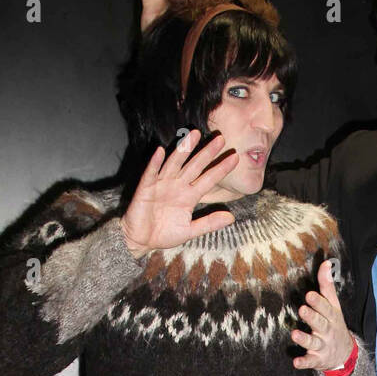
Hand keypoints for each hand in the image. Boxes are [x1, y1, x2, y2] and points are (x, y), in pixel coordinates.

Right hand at [120, 130, 238, 257]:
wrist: (142, 240)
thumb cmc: (165, 234)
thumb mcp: (190, 230)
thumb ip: (209, 223)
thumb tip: (231, 218)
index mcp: (189, 196)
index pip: (208, 179)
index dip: (220, 168)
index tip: (235, 157)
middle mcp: (178, 186)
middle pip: (195, 166)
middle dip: (207, 153)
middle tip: (220, 138)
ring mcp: (162, 184)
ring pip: (175, 163)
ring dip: (184, 149)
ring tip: (194, 135)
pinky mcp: (146, 188)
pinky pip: (151, 173)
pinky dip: (155, 163)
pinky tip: (161, 151)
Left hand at [291, 260, 353, 375]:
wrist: (345, 354)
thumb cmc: (334, 324)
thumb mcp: (334, 306)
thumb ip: (327, 286)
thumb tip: (325, 263)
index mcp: (331, 316)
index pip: (325, 308)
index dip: (318, 302)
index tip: (310, 294)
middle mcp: (327, 331)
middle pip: (320, 324)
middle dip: (312, 317)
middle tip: (302, 309)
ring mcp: (322, 346)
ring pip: (313, 343)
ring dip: (305, 339)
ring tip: (295, 334)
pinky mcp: (317, 359)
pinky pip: (310, 361)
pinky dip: (304, 363)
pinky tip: (296, 362)